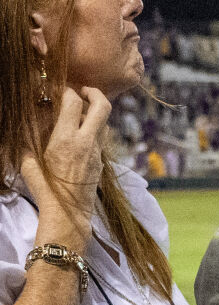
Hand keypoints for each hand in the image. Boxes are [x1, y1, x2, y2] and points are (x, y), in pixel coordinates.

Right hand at [19, 87, 111, 246]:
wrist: (68, 213)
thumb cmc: (44, 188)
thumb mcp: (29, 160)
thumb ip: (29, 137)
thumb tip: (29, 121)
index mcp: (66, 138)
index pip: (73, 101)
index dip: (68, 90)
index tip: (61, 91)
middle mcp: (86, 142)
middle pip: (103, 106)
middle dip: (95, 92)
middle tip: (83, 91)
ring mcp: (97, 153)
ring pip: (104, 123)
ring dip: (93, 114)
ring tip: (78, 115)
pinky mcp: (101, 163)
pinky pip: (100, 139)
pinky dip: (92, 130)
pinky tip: (78, 136)